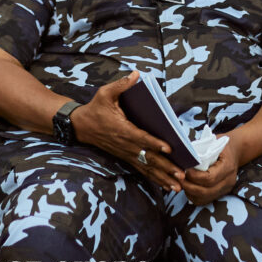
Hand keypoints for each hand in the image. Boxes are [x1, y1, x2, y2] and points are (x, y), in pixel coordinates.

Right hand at [70, 72, 182, 191]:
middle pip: (148, 158)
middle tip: (181, 175)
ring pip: (146, 167)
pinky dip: (154, 178)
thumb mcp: (105, 93)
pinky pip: (141, 169)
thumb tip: (136, 74)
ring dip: (162, 177)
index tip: (168, 149)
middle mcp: (125, 144)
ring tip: (178, 186)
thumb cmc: (95, 108)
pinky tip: (165, 185)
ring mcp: (125, 153)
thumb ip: (121, 85)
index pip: (141, 137)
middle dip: (165, 167)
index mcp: (122, 129)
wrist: (80, 125)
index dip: (155, 143)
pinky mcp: (125, 157)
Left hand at [181, 131, 245, 205]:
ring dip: (190, 192)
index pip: (209, 178)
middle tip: (178, 177)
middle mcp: (229, 181)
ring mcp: (226, 189)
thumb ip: (201, 151)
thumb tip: (183, 157)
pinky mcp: (222, 193)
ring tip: (181, 183)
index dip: (194, 176)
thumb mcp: (213, 143)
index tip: (184, 170)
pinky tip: (188, 187)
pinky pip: (205, 200)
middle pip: (205, 191)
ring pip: (204, 198)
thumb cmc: (222, 145)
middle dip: (189, 186)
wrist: (237, 150)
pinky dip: (194, 196)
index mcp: (228, 167)